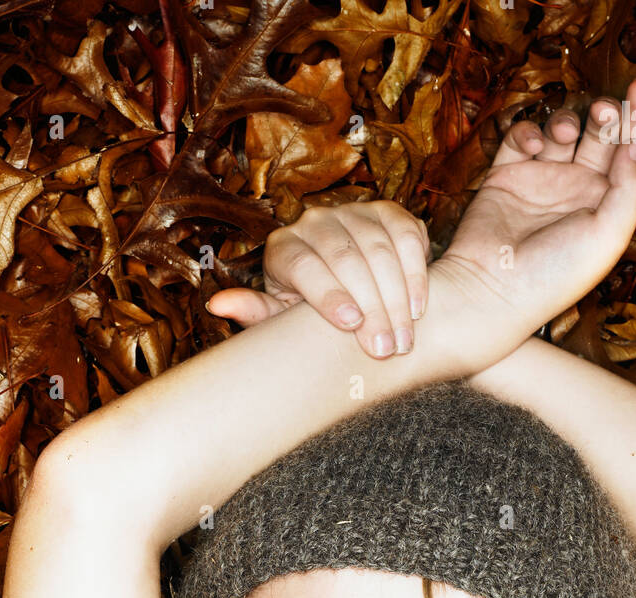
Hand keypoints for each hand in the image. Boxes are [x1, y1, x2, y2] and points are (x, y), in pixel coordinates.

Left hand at [206, 201, 431, 358]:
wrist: (347, 288)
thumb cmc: (307, 310)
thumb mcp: (282, 316)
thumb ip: (256, 313)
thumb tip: (217, 305)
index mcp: (283, 247)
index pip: (305, 264)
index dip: (329, 294)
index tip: (351, 325)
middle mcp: (314, 221)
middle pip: (345, 258)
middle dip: (370, 306)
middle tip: (384, 348)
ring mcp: (353, 212)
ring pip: (378, 248)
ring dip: (396, 297)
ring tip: (404, 338)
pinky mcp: (388, 212)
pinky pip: (406, 236)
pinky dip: (416, 271)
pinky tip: (418, 308)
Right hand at [434, 79, 635, 358]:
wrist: (492, 289)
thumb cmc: (555, 274)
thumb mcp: (609, 236)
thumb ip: (630, 189)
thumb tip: (635, 146)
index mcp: (605, 209)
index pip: (631, 157)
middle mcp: (576, 193)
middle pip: (601, 138)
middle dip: (606, 116)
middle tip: (604, 110)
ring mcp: (541, 183)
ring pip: (562, 132)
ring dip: (567, 121)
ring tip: (565, 132)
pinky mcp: (506, 176)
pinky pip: (522, 138)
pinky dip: (529, 131)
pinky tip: (533, 145)